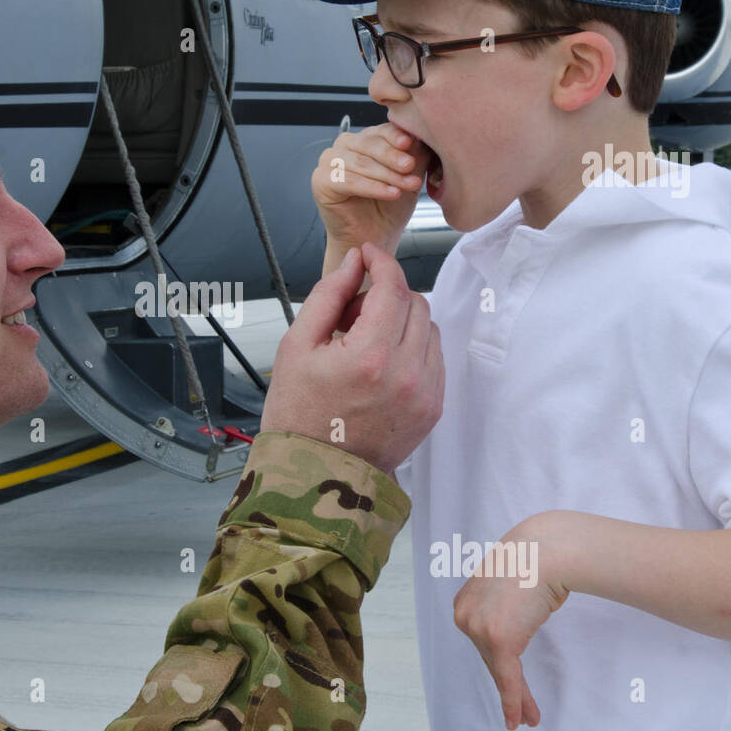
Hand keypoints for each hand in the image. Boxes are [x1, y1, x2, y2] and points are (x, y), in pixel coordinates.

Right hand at [260, 242, 442, 475]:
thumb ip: (328, 296)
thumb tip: (354, 263)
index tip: (367, 256)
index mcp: (370, 356)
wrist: (318, 474)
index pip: (392, 287)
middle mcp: (406, 374)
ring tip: (366, 341)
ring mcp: (424, 393)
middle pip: (415, 303)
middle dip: (387, 294)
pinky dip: (412, 348)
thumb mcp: (296, 347)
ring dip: (402, 320)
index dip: (380, 262)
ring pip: (429, 329)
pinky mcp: (432, 408)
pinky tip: (382, 363)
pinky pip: (434, 358)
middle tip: (354, 311)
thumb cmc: (299, 414)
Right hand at [312, 123, 431, 255]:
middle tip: (409, 167)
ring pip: (359, 161)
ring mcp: (329, 162)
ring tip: (405, 185)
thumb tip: (420, 135)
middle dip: (392, 156)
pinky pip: (348, 180)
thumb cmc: (389, 208)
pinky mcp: (321, 181)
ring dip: (385, 174)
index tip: (410, 143)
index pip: (379, 130)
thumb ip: (414, 155)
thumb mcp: (409, 177)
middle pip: (368, 143)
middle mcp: (344, 146)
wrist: (374, 237)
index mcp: (365, 139)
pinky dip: (372, 187)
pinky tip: (390, 193)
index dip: (395, 136)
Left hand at [451, 516, 570, 730]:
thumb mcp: (510, 585)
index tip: (507, 682)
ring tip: (529, 719)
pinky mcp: (498, 640)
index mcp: (465, 602)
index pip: (482, 641)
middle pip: (489, 658)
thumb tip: (514, 619)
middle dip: (509, 686)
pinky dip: (514, 700)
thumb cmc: (535, 561)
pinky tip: (518, 719)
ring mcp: (479, 628)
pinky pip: (507, 677)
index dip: (498, 666)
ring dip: (517, 698)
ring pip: (499, 671)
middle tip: (523, 713)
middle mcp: (466, 615)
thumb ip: (504, 606)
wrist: (545, 550)